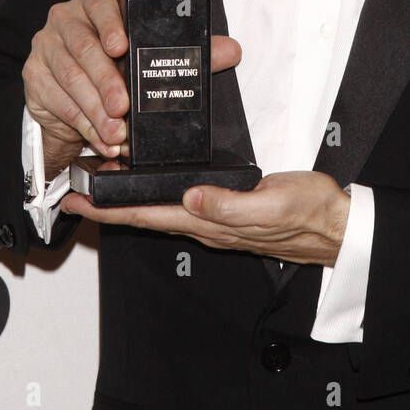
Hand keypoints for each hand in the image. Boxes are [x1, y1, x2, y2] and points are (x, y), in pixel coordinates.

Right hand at [22, 0, 240, 180]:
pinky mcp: (35, 77)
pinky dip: (82, 124)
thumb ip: (189, 51)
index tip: (122, 48)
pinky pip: (58, 101)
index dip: (110, 24)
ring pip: (70, 78)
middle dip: (106, 81)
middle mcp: (66, 21)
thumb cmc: (117, 65)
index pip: (100, 4)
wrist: (74, 92)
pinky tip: (101, 138)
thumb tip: (231, 50)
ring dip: (95, 111)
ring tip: (117, 133)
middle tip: (123, 107)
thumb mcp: (149, 56)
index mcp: (95, 5)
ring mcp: (47, 48)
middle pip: (84, 48)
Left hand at [60, 171, 351, 267]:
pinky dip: (157, 195)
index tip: (78, 201)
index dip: (110, 210)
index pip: (148, 216)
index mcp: (211, 222)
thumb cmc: (309, 213)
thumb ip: (230, 206)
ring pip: (160, 210)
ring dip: (128, 201)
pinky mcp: (227, 209)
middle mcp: (207, 224)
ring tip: (101, 186)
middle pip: (145, 215)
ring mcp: (216, 219)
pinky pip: (181, 204)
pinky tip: (153, 185)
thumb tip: (192, 198)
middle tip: (72, 192)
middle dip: (106, 206)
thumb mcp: (272, 204)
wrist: (337, 224)